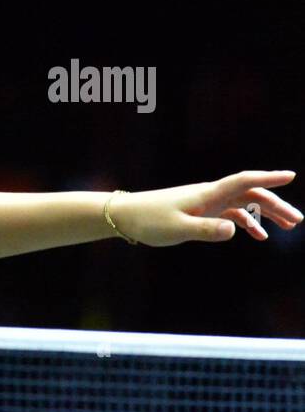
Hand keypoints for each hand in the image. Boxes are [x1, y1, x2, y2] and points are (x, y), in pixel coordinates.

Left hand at [111, 170, 300, 246]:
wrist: (124, 216)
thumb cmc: (148, 221)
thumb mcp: (177, 229)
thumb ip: (206, 230)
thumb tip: (236, 229)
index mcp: (208, 194)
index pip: (243, 181)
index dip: (268, 178)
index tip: (291, 176)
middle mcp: (211, 195)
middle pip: (251, 195)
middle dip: (276, 205)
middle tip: (297, 221)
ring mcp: (207, 203)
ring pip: (244, 204)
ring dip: (266, 214)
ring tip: (287, 227)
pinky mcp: (201, 212)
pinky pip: (231, 214)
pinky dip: (247, 222)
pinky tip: (257, 235)